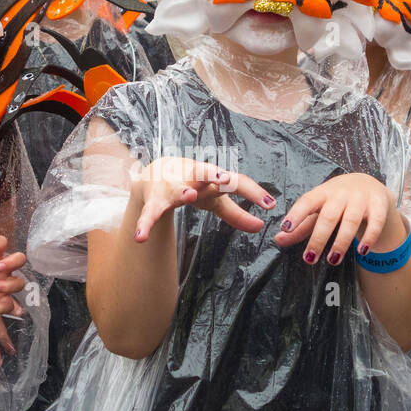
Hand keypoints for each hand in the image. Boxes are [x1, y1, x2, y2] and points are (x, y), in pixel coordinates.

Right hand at [129, 157, 273, 239]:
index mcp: (212, 177)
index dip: (252, 192)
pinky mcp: (154, 199)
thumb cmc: (192, 185)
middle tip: (225, 180)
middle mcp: (193, 178)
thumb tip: (261, 227)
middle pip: (206, 173)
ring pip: (177, 188)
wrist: (155, 172)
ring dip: (183, 191)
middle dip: (215, 175)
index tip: (270, 205)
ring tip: (188, 196)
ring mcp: (172, 187)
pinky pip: (150, 213)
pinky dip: (144, 224)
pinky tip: (140, 238)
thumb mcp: (214, 199)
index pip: (235, 181)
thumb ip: (236, 214)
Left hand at [274, 172, 402, 265]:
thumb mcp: (318, 210)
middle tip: (310, 258)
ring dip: (341, 242)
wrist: (369, 184)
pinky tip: (363, 251)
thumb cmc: (337, 201)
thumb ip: (300, 226)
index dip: (296, 214)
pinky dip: (370, 237)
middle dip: (319, 238)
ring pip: (350, 221)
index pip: (307, 202)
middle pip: (328, 216)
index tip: (285, 228)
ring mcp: (360, 199)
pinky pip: (375, 222)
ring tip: (333, 260)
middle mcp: (340, 194)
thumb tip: (278, 239)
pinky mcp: (378, 205)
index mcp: (322, 193)